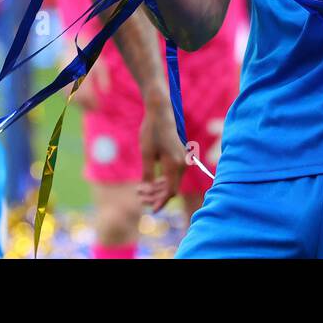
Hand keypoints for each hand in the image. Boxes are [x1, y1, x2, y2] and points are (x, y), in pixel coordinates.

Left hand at [138, 97, 185, 211]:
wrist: (160, 112)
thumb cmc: (152, 132)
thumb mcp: (146, 154)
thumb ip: (147, 174)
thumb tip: (146, 191)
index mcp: (174, 164)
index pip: (170, 192)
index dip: (160, 202)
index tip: (150, 210)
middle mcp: (182, 164)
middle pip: (172, 188)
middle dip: (156, 195)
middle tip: (139, 196)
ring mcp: (183, 159)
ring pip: (173, 182)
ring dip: (159, 188)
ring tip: (142, 190)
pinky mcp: (181, 156)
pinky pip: (174, 174)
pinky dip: (164, 180)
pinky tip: (151, 182)